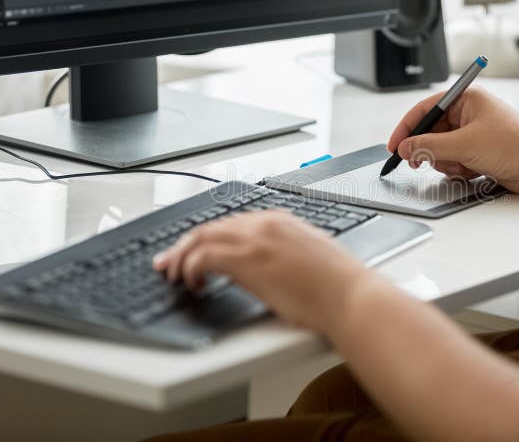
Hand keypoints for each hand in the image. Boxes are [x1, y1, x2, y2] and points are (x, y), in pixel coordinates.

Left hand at [152, 211, 369, 331]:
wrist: (350, 297)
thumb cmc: (338, 287)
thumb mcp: (308, 259)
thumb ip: (282, 254)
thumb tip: (263, 267)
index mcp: (280, 221)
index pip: (231, 223)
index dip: (206, 238)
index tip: (193, 251)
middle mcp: (265, 224)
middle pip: (210, 226)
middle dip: (183, 245)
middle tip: (168, 263)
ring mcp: (256, 239)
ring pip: (200, 236)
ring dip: (181, 256)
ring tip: (174, 275)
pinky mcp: (249, 259)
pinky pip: (204, 256)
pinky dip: (190, 268)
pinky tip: (193, 283)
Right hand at [387, 87, 518, 194]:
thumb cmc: (517, 145)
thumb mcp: (465, 144)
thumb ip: (429, 146)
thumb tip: (406, 148)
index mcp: (467, 98)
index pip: (426, 109)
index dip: (407, 128)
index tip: (395, 146)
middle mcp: (470, 113)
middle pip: (431, 132)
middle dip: (430, 150)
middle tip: (423, 163)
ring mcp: (474, 133)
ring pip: (441, 149)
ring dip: (446, 162)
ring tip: (462, 166)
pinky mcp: (479, 152)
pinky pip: (454, 160)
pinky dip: (458, 169)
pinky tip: (472, 171)